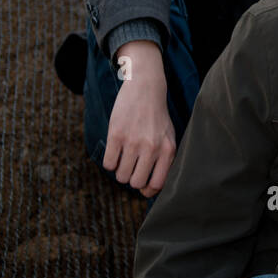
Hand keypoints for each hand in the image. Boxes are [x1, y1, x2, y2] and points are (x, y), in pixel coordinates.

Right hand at [103, 40, 175, 196]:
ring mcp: (133, 141)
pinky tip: (115, 152)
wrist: (146, 88)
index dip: (146, 189)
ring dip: (119, 171)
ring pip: (120, 176)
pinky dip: (109, 163)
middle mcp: (151, 148)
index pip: (156, 184)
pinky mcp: (116, 134)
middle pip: (136, 182)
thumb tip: (150, 189)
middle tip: (131, 168)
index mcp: (167, 150)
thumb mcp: (169, 138)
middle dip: (131, 179)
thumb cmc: (157, 117)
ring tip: (123, 160)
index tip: (142, 183)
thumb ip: (164, 161)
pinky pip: (108, 163)